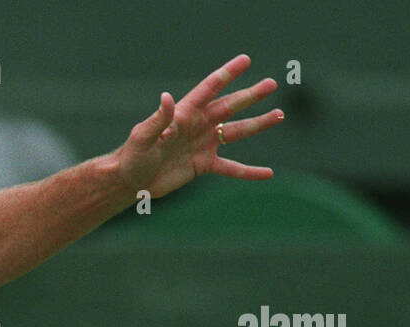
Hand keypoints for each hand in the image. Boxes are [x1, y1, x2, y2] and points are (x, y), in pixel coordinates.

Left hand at [116, 54, 283, 198]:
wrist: (130, 182)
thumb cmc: (132, 156)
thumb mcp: (143, 137)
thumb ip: (158, 119)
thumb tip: (166, 98)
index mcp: (184, 114)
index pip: (208, 89)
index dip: (227, 74)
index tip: (245, 60)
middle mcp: (198, 125)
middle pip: (229, 107)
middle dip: (250, 96)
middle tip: (271, 83)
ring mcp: (203, 144)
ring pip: (236, 133)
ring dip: (258, 125)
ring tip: (279, 115)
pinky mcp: (203, 165)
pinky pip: (231, 168)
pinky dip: (248, 172)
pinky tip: (267, 173)